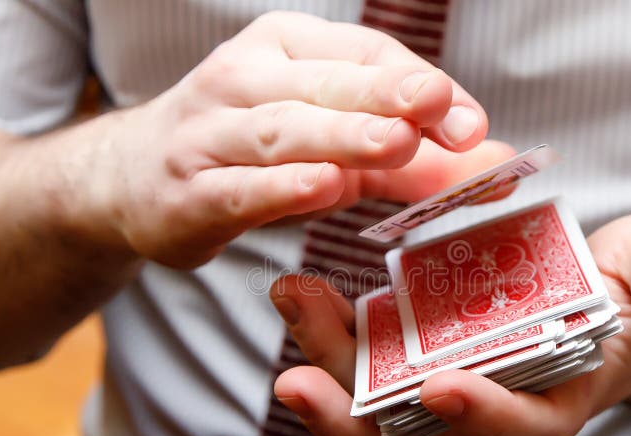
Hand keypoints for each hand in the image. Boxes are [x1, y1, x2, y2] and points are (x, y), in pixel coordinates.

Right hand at [60, 11, 501, 267]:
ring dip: (340, 135)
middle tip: (438, 108)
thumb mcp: (334, 144)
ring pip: (282, 129)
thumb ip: (412, 158)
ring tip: (395, 143)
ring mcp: (210, 134)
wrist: (135, 177)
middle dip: (385, 95)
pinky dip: (282, 187)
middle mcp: (244, 79)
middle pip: (325, 84)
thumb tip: (495, 165)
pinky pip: (240, 186)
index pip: (362, 55)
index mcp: (284, 50)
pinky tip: (322, 186)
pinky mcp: (190, 191)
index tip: (468, 120)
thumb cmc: (251, 152)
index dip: (415, 83)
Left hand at [270, 212, 630, 435]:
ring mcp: (446, 385)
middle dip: (355, 425)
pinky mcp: (419, 355)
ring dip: (326, 369)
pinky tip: (301, 293)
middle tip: (295, 383)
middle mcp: (491, 409)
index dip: (486, 416)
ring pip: (377, 407)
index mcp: (557, 400)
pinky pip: (367, 365)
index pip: (522, 430)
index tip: (442, 385)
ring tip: (290, 301)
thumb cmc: (628, 286)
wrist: (597, 290)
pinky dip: (330, 339)